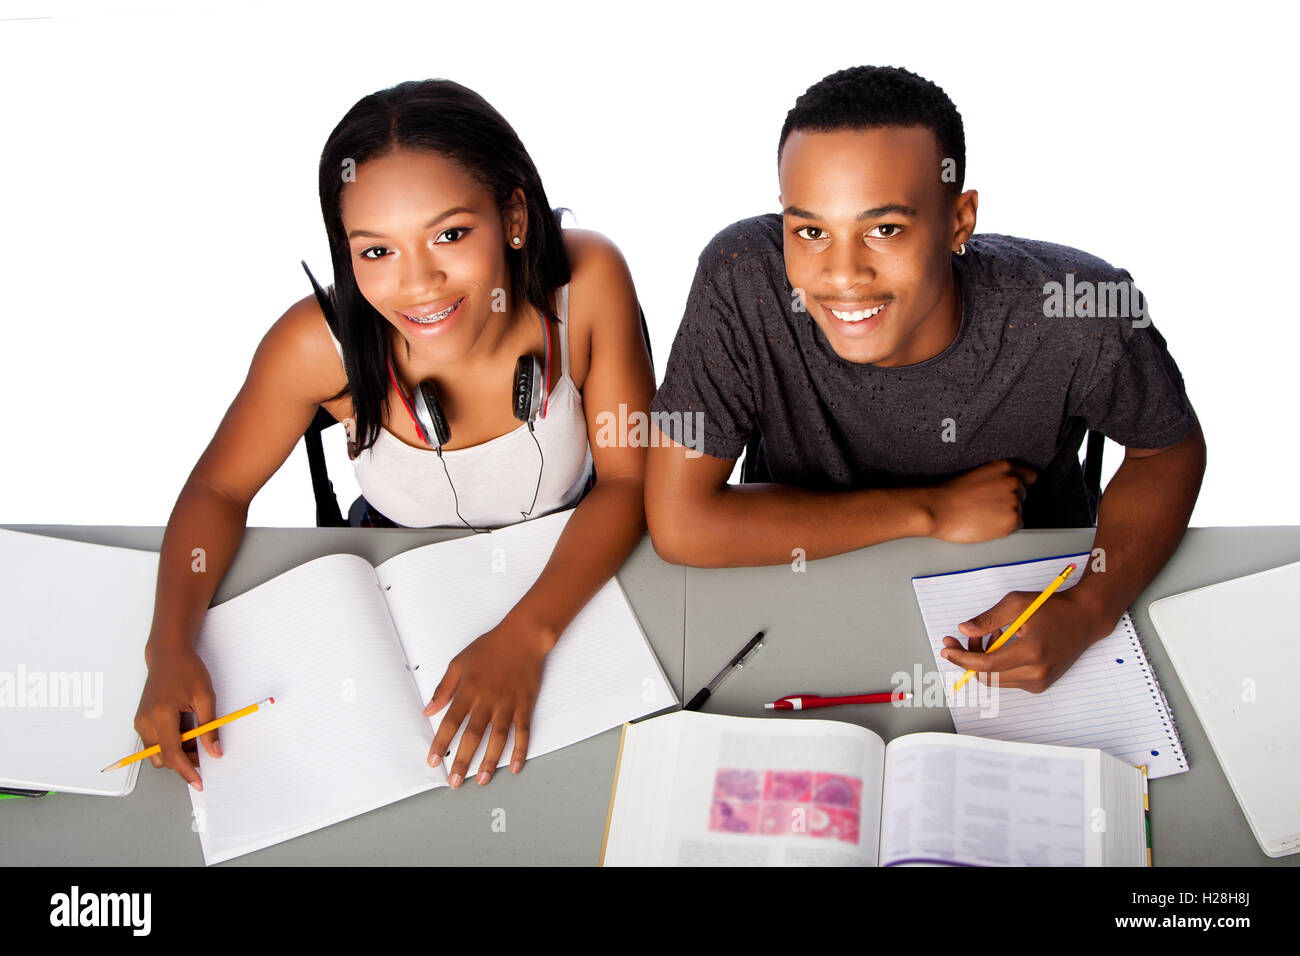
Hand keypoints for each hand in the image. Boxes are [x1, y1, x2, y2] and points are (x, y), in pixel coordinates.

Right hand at [133, 640, 221, 789]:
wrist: (168, 654)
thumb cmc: (186, 669)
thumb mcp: (205, 697)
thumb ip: (209, 727)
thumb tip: (214, 751)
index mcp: (161, 715)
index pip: (172, 755)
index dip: (186, 771)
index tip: (199, 782)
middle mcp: (146, 721)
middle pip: (162, 759)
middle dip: (183, 761)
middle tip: (205, 750)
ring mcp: (141, 722)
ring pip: (156, 753)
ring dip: (176, 753)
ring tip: (196, 736)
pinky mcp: (141, 721)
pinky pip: (154, 742)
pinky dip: (170, 743)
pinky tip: (185, 730)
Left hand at [422, 614, 551, 787]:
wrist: (523, 637)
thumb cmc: (491, 647)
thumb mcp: (459, 662)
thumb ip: (444, 688)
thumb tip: (428, 710)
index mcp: (469, 690)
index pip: (451, 722)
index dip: (441, 743)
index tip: (433, 761)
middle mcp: (487, 700)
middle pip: (473, 735)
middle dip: (462, 761)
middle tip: (454, 781)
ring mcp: (508, 704)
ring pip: (497, 738)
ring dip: (489, 761)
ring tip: (481, 780)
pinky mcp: (525, 705)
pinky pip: (522, 732)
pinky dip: (519, 750)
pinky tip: (514, 766)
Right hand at [924, 460, 1036, 542]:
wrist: (937, 508)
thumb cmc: (948, 493)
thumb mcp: (977, 474)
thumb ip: (997, 477)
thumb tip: (1005, 488)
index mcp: (1005, 467)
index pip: (1030, 476)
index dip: (1020, 484)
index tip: (1009, 491)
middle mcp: (1013, 482)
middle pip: (1023, 496)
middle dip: (1009, 502)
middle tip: (987, 506)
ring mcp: (1014, 501)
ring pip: (1018, 512)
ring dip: (1004, 515)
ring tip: (982, 515)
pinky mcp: (1012, 520)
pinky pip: (1016, 526)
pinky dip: (1003, 527)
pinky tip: (985, 523)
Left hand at [939, 590, 1106, 692]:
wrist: (1085, 619)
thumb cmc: (1053, 608)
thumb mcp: (1017, 604)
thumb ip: (988, 619)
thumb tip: (963, 630)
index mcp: (1031, 652)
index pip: (986, 665)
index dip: (962, 659)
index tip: (946, 650)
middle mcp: (1037, 672)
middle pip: (987, 676)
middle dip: (968, 658)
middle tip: (961, 639)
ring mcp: (1040, 682)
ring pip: (996, 679)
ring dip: (983, 661)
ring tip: (990, 635)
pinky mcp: (1041, 685)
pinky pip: (1007, 679)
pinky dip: (997, 665)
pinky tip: (1004, 645)